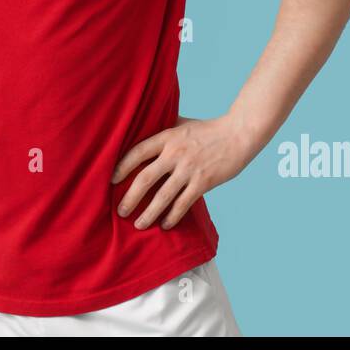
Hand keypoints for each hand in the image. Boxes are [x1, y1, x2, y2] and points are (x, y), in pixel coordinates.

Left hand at [110, 114, 250, 229]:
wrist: (238, 134)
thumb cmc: (207, 130)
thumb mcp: (181, 124)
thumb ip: (163, 131)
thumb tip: (141, 133)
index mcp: (167, 136)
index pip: (137, 152)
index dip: (121, 167)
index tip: (111, 180)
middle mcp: (175, 153)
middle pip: (145, 178)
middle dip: (130, 198)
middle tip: (121, 211)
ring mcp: (189, 169)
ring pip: (163, 196)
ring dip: (149, 213)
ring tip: (139, 225)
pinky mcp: (203, 182)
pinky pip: (183, 204)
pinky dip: (172, 216)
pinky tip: (165, 225)